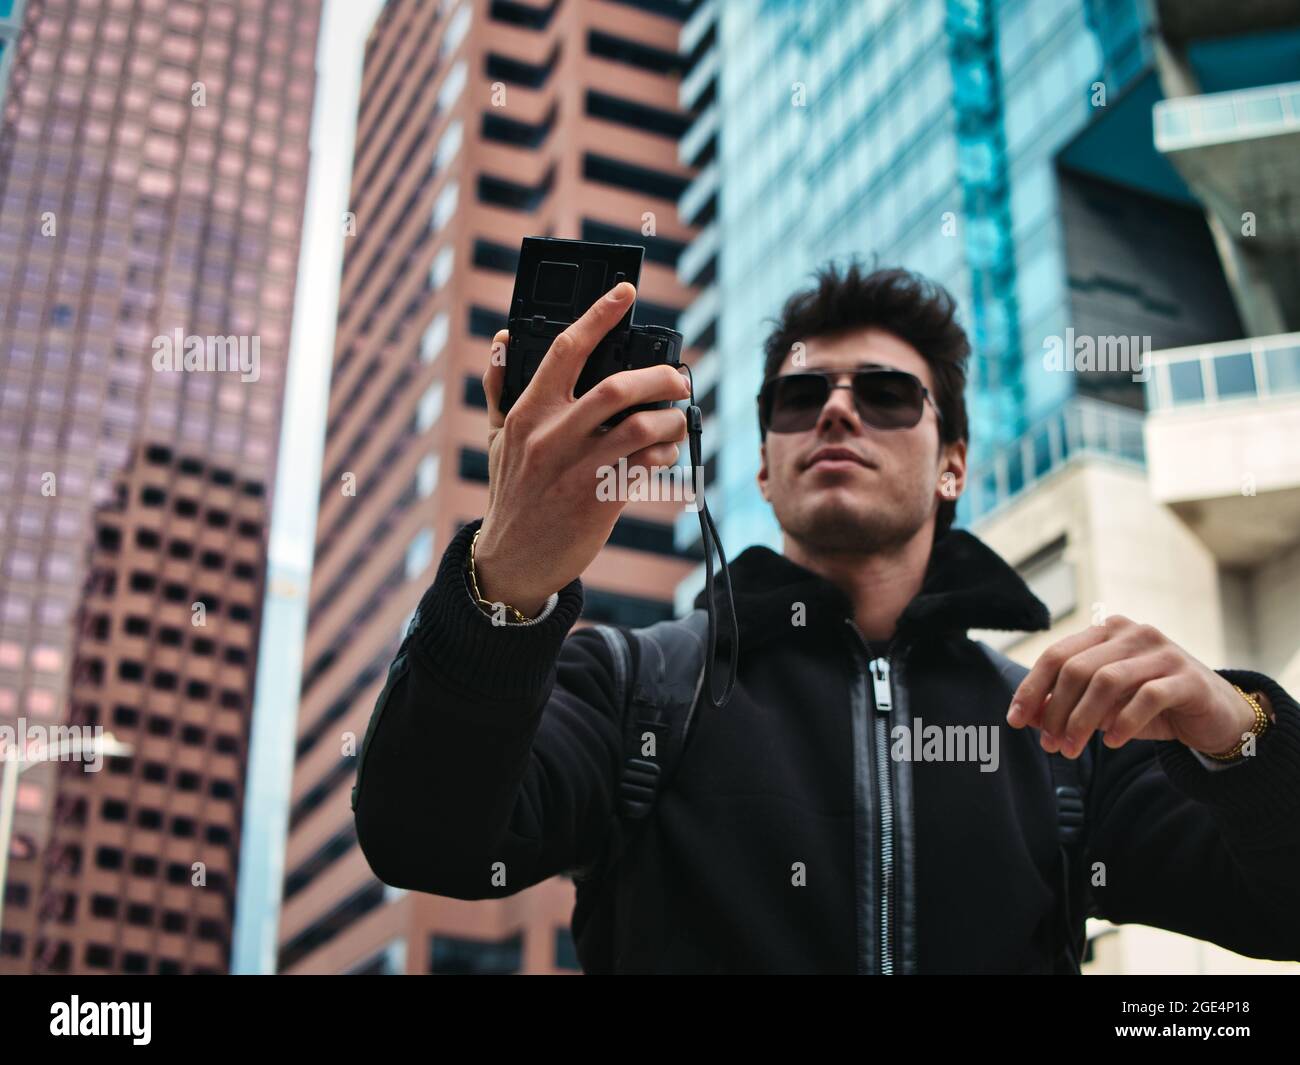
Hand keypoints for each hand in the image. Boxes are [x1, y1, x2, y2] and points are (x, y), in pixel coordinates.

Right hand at [474, 281, 690, 614]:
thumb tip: (501, 338)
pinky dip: (664, 455)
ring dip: (668, 421)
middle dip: (658, 378)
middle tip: (679, 380)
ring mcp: (576, 469)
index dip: (598, 316)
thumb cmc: (511, 494)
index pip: (564, 351)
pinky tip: (665, 454)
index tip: (625, 293)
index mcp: (528, 413)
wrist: (513, 561)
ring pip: (638, 428)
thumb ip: (500, 388)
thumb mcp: (498, 440)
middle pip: (615, 389)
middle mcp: (551, 437)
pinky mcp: (598, 500)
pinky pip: (644, 467)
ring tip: (676, 421)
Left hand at [1005, 614, 1274, 759]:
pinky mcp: (1188, 678)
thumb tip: (1025, 715)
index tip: (1015, 720)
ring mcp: (1163, 652)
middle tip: (1049, 744)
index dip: (1032, 688)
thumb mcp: (1103, 704)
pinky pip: (1147, 697)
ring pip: (1107, 681)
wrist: (1215, 715)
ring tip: (1072, 748)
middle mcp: (1133, 633)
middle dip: (1056, 710)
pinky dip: (1123, 722)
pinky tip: (1112, 743)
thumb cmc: (1150, 705)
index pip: (1056, 655)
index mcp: (1106, 631)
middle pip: (1077, 668)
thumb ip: (1066, 703)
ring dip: (1083, 720)